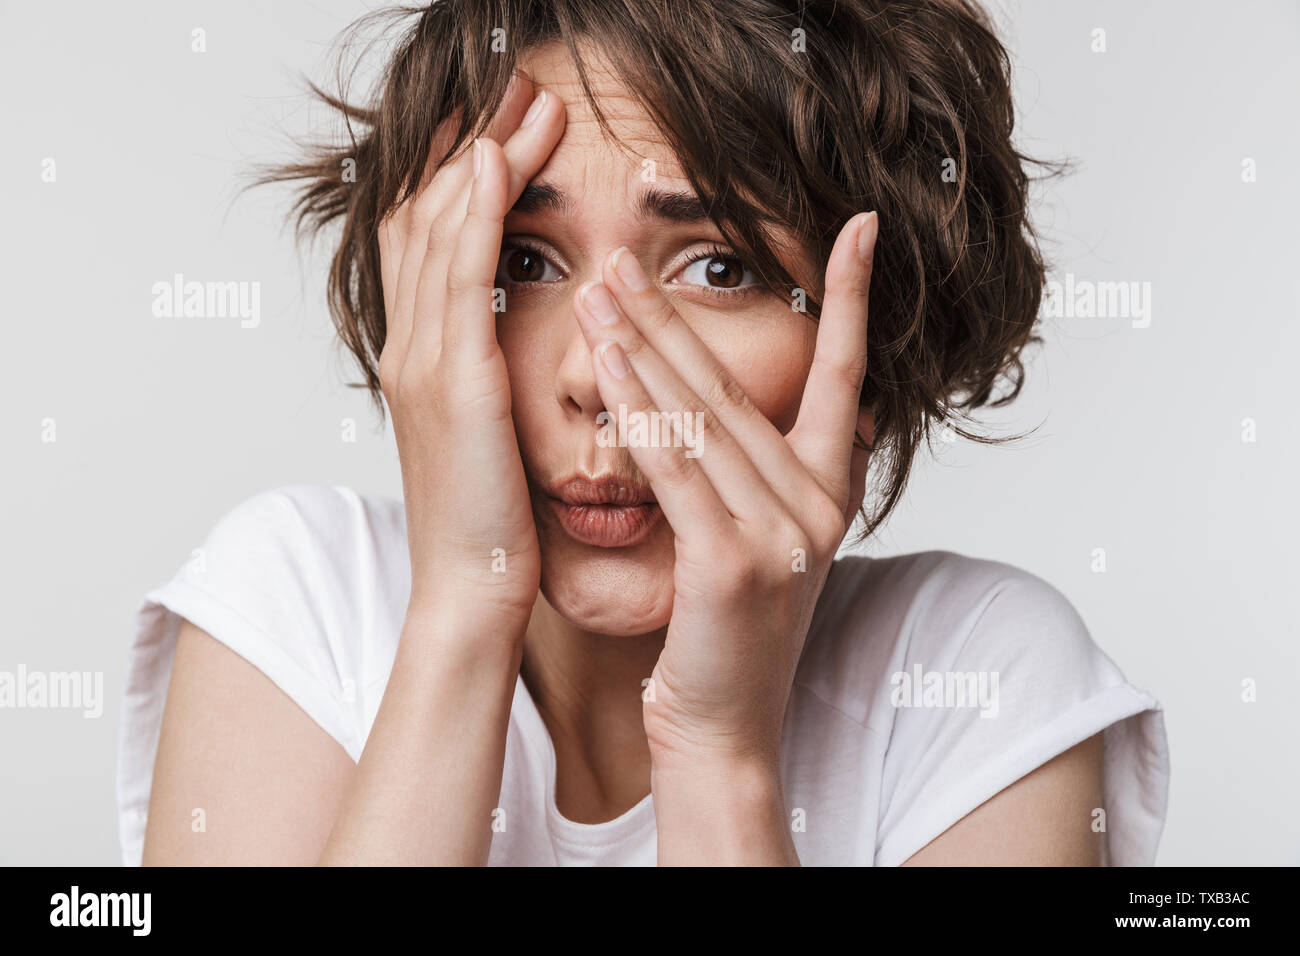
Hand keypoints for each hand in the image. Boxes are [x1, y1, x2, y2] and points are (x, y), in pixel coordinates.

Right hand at [377, 74, 565, 636]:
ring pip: (441, 232)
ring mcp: (425, 363)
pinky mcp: (454, 384)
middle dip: (471, 146)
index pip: (429, 240)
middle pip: (427, 217)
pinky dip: (475, 213)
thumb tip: (510, 342)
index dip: (459, 176)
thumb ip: (489, 377)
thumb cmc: (492, 522)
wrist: (472, 591)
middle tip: (515, 89)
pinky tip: (497, 164)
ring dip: (482, 158)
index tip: (502, 126)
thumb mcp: (487, 435)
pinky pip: (459, 277)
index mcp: (425, 359)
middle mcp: (412, 349)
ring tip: (525, 103)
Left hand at [570, 213, 877, 771]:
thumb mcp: (758, 543)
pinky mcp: (733, 562)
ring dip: (645, 344)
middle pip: (738, 385)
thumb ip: (752, 473)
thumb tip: (709, 402)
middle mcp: (816, 504)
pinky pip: (678, 468)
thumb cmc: (725, 635)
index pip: (845, 375)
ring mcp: (781, 533)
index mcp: (826, 491)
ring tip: (600, 287)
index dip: (852, 298)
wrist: (723, 731)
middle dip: (676, 313)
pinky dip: (640, 411)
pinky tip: (608, 362)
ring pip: (702, 416)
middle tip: (626, 254)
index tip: (856, 226)